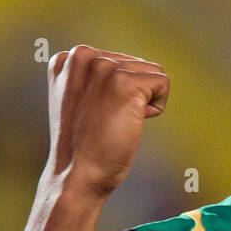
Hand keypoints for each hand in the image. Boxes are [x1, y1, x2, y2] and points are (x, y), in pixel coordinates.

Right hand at [46, 44, 169, 197]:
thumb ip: (93, 78)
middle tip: (106, 122)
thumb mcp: (79, 100)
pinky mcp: (124, 82)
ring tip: (116, 122)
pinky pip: (163, 83)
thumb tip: (131, 70)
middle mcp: (82, 55)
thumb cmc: (83, 146)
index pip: (117, 60)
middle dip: (132, 95)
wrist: (76, 175)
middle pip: (136, 65)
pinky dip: (156, 108)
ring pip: (152, 72)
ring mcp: (103, 67)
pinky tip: (130, 124)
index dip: (117, 92)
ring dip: (144, 101)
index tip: (96, 114)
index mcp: (68, 59)